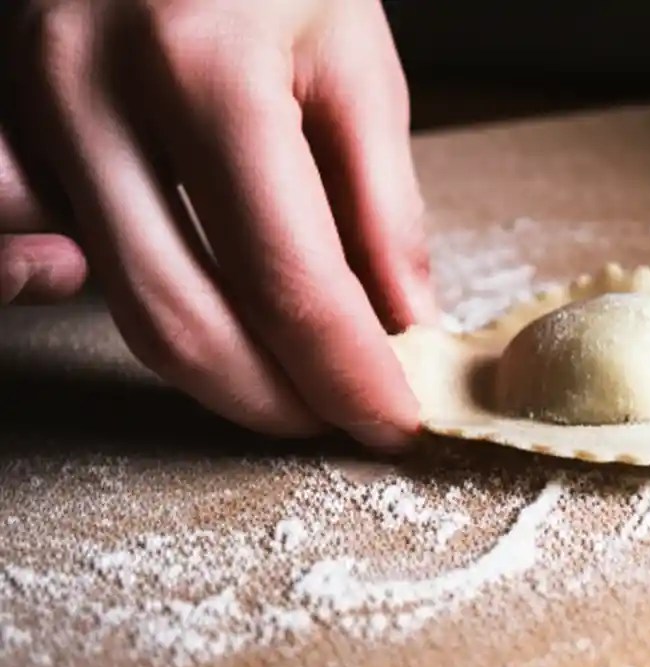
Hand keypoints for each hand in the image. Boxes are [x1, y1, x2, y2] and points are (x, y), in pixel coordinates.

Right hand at [0, 0, 434, 451]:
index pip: (289, 282)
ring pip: (126, 309)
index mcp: (205, 70)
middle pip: (185, 321)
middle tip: (342, 418)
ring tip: (300, 386)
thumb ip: (381, 199)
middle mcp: (95, 97)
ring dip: (222, 375)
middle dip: (276, 401)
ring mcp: (35, 114)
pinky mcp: (14, 128)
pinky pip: (80, 263)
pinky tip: (218, 319)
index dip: (348, 375)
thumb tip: (402, 319)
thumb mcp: (354, 52)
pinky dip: (155, 313)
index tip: (392, 421)